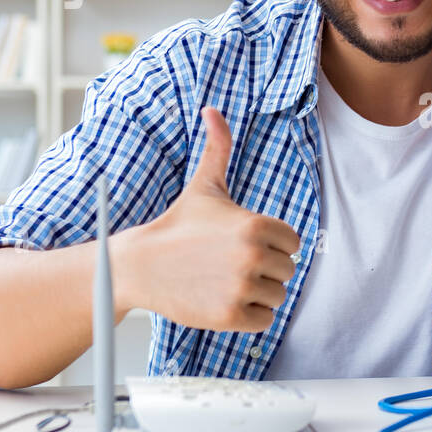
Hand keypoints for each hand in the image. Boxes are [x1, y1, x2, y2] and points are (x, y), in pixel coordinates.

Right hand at [116, 106, 300, 332]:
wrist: (139, 265)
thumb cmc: (178, 225)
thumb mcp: (205, 185)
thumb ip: (219, 147)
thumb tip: (212, 110)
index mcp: (257, 224)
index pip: (293, 243)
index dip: (271, 244)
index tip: (241, 243)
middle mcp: (253, 255)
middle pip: (287, 271)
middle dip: (263, 269)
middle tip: (228, 264)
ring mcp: (242, 287)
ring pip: (277, 296)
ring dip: (256, 293)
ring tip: (224, 281)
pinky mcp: (230, 316)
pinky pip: (264, 321)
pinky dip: (248, 316)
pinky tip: (223, 300)